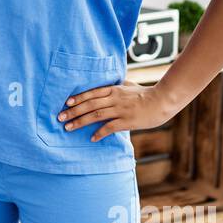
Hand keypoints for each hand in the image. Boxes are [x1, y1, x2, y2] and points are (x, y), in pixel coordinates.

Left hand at [56, 80, 176, 141]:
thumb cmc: (145, 93)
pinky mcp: (127, 121)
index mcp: (114, 89)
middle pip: (89, 105)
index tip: (66, 103)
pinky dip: (100, 132)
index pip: (92, 93)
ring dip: (80, 122)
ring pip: (96, 115)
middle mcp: (114, 99)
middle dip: (73, 111)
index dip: (78, 98)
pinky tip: (92, 138)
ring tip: (68, 128)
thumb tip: (108, 84)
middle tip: (60, 117)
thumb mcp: (129, 85)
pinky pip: (110, 127)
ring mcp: (120, 110)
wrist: (162, 101)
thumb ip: (117, 85)